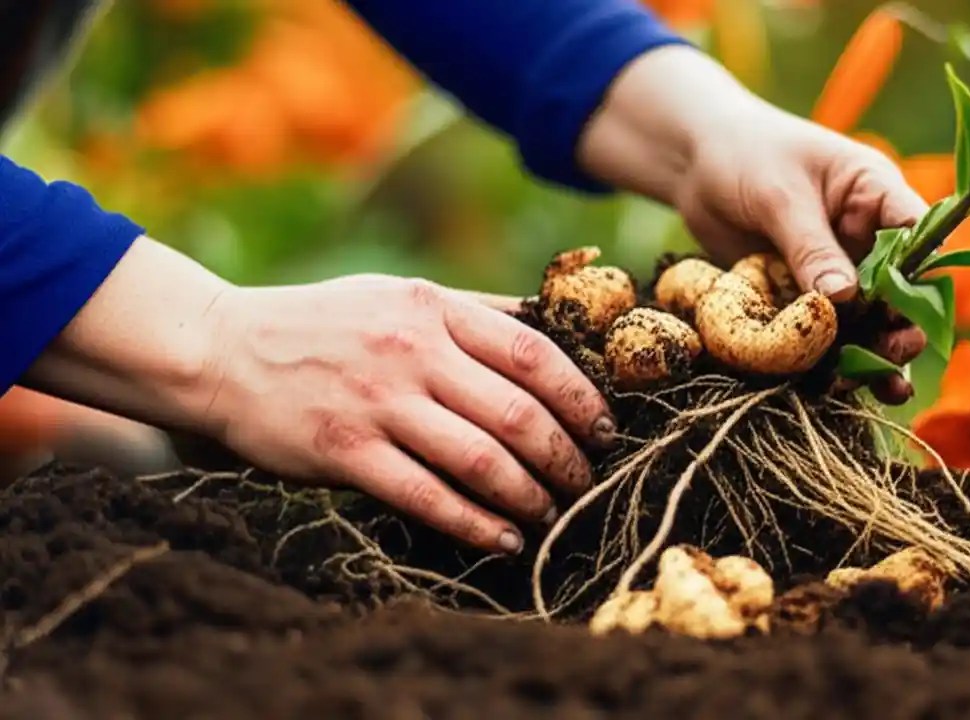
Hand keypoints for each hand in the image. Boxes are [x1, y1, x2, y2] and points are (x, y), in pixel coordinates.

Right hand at [27, 239, 611, 555]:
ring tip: (551, 514)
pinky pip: (427, 497)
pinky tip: (503, 538)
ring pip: (480, 459)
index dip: (581, 396)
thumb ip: (473, 310)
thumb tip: (551, 323)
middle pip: (517, 412)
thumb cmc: (323, 324)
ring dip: (529, 495)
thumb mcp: (399, 295)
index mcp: (432, 308)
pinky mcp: (344, 452)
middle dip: (565, 455)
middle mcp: (411, 351)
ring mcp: (376, 403)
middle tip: (585, 480)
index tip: (605, 427)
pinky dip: (475, 524)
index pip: (533, 353)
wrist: (221, 349)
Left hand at [580, 46, 926, 402]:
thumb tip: (845, 298)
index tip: (914, 311)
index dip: (922, 273)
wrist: (692, 162)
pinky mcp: (801, 294)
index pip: (917, 233)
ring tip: (883, 387)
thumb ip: (811, 246)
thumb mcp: (779, 195)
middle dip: (901, 322)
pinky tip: (837, 385)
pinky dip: (828, 356)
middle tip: (899, 353)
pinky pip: (821, 328)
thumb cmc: (744, 154)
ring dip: (872, 351)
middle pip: (898, 286)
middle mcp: (863, 235)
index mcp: (874, 193)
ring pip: (864, 317)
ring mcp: (833, 268)